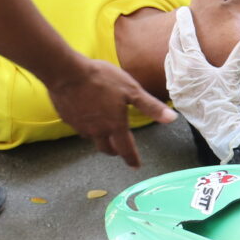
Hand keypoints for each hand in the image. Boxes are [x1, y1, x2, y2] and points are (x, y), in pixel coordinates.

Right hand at [44, 57, 175, 167]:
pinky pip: (79, 127)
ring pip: (92, 138)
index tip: (135, 165)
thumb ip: (150, 106)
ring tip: (103, 128)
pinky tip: (85, 114)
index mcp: (115, 125)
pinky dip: (85, 124)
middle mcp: (97, 131)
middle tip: (119, 149)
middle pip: (107, 149)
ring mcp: (80, 126)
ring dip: (100, 137)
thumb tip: (172, 119)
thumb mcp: (131, 89)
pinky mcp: (67, 119)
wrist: (66, 73)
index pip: (126, 149)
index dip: (132, 159)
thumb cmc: (101, 79)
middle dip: (115, 151)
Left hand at [163, 7, 239, 160]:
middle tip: (180, 22)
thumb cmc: (226, 98)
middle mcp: (180, 71)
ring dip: (173, 47)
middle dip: (177, 32)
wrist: (219, 125)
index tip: (183, 11)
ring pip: (169, 59)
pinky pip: (169, 74)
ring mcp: (175, 84)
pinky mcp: (174, 95)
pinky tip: (176, 63)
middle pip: (174, 45)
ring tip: (178, 40)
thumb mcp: (233, 73)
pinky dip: (171, 63)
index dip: (185, 22)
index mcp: (193, 63)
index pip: (186, 36)